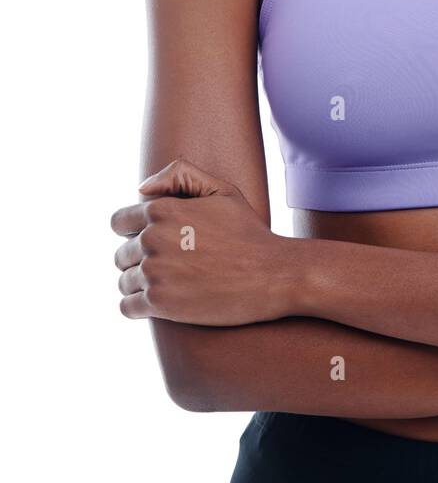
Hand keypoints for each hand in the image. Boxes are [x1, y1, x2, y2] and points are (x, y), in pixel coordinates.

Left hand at [110, 157, 295, 324]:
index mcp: (161, 210)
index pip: (119, 222)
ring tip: (171, 285)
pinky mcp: (160, 303)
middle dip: (140, 259)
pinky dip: (138, 306)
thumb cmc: (249, 232)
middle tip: (171, 266)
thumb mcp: (222, 190)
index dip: (134, 232)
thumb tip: (141, 189)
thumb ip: (180, 176)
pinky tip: (161, 303)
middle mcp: (152, 239)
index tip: (157, 242)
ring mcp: (154, 272)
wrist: (273, 275)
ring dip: (140, 285)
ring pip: (124, 281)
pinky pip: (127, 307)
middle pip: (122, 254)